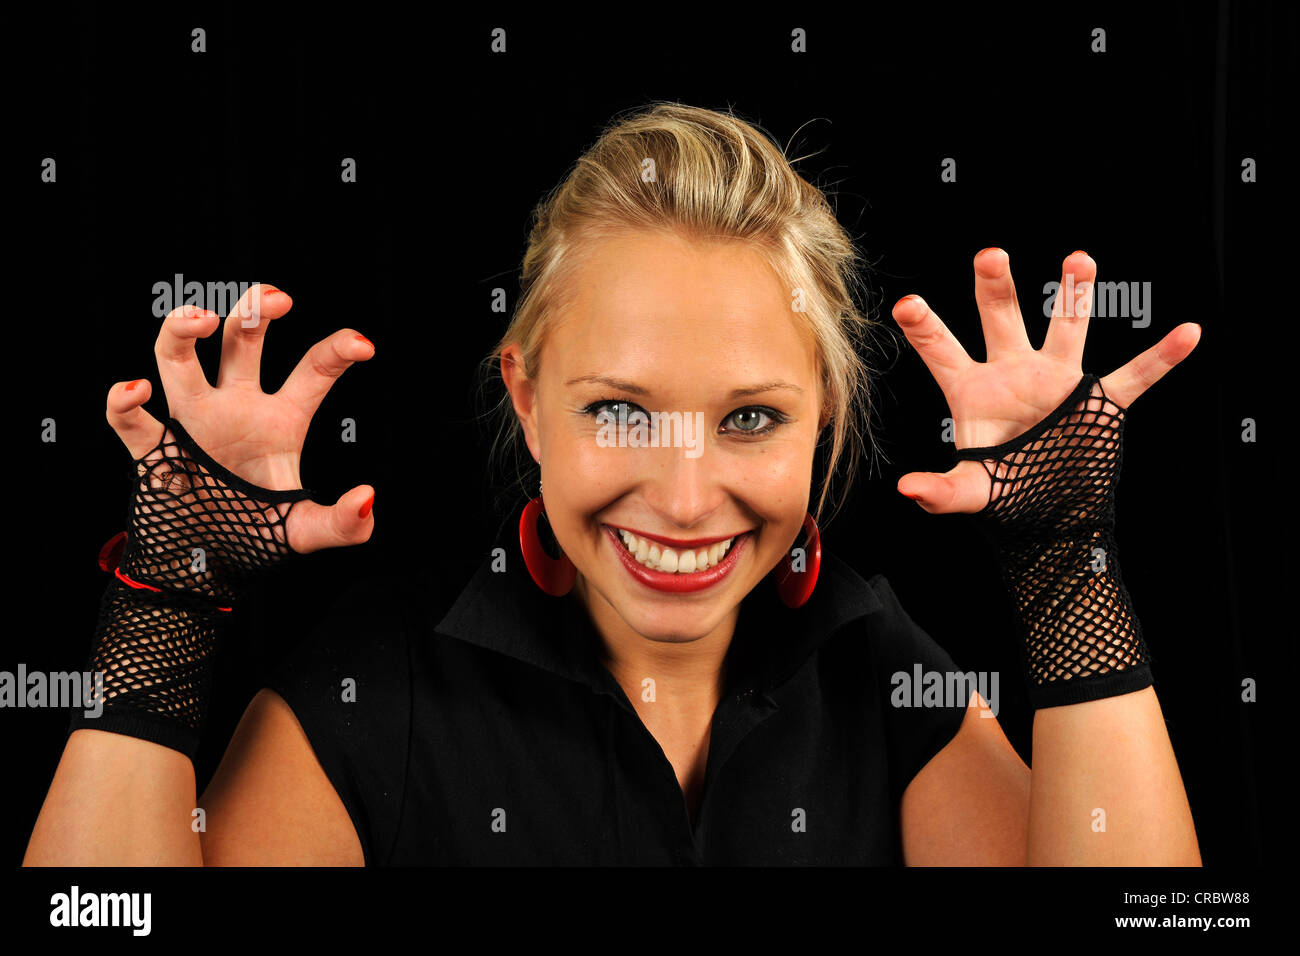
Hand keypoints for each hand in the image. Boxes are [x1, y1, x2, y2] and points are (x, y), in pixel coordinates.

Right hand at [106, 283, 375, 552]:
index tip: (365, 345)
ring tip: (201, 319)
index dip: (337, 350)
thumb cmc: (255, 535)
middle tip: (277, 298)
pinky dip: (124, 402)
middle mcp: (234, 409)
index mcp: (280, 420)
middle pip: (242, 341)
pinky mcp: (151, 452)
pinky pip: (129, 420)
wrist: (204, 566)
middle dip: (254, 311)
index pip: (312, 371)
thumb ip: (341, 525)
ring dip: (182, 331)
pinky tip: (136, 390)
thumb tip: (366, 499)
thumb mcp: (303, 532)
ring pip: (177, 358)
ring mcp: (191, 424)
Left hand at [890, 248, 1199, 513]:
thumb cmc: (1003, 489)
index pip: (942, 351)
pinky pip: (1136, 376)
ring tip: (1079, 258)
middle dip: (995, 287)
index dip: (924, 328)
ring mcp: (1058, 382)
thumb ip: (941, 491)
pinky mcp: (1099, 402)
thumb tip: (907, 489)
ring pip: (1067, 329)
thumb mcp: (971, 492)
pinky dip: (1162, 358)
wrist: (1049, 508)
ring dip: (1074, 295)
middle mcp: (1014, 372)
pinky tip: (1188, 333)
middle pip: (1001, 320)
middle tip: (989, 254)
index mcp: (974, 390)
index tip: (906, 304)